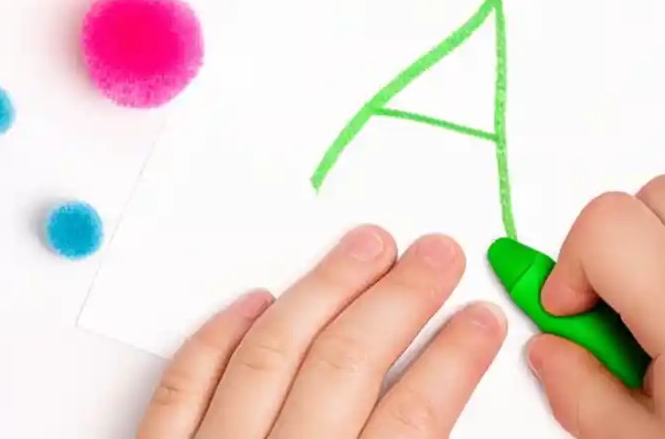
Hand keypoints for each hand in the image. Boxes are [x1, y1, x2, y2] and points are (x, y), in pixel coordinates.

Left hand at [137, 227, 506, 437]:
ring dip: (324, 291)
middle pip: (346, 366)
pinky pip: (181, 388)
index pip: (413, 419)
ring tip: (366, 246)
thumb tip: (445, 402)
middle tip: (438, 254)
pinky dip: (218, 338)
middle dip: (401, 299)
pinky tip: (255, 302)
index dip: (455, 360)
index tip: (483, 320)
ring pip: (269, 355)